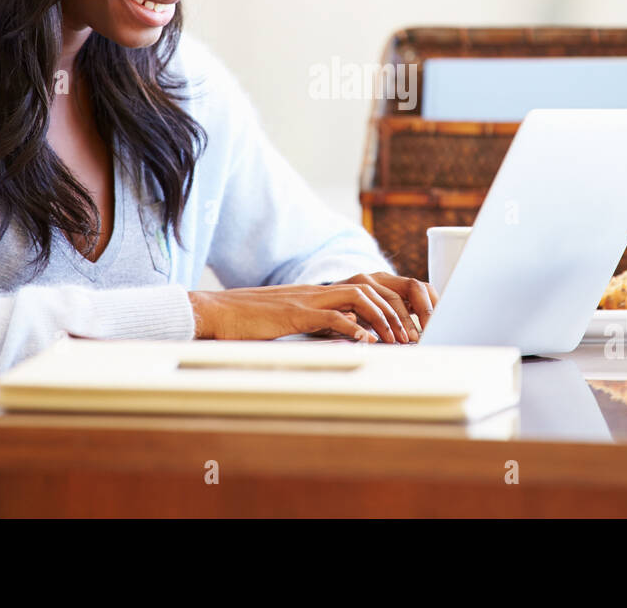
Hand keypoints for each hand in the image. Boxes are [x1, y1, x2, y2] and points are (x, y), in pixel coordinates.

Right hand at [189, 274, 437, 342]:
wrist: (214, 312)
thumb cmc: (248, 321)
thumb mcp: (291, 323)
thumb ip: (319, 327)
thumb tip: (350, 340)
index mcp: (317, 292)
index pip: (366, 286)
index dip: (391, 303)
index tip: (407, 326)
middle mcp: (316, 290)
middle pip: (371, 285)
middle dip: (397, 309)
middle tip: (412, 335)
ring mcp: (306, 299)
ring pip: (358, 296)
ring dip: (382, 318)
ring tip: (396, 340)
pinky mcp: (293, 314)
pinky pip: (330, 316)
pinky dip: (352, 328)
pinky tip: (366, 342)